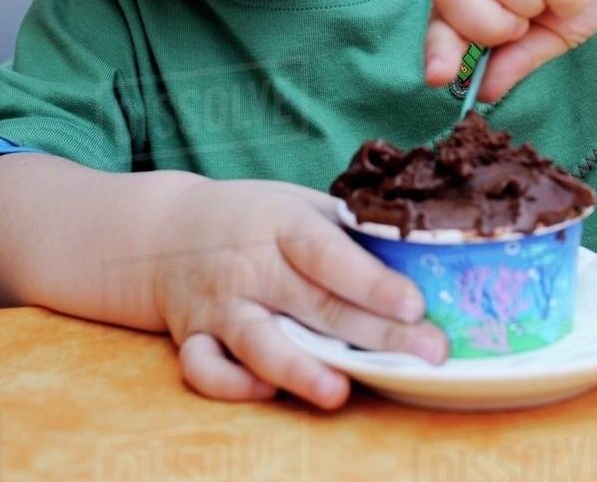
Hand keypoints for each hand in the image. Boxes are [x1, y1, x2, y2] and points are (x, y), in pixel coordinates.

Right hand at [151, 177, 447, 409]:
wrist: (167, 230)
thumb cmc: (252, 217)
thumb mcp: (296, 203)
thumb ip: (346, 229)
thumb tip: (416, 255)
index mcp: (281, 224)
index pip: (328, 253)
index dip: (371, 280)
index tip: (416, 303)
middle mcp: (250, 265)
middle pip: (314, 304)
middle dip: (375, 333)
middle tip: (429, 352)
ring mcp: (218, 304)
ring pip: (257, 341)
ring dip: (298, 368)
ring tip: (338, 392)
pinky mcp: (191, 337)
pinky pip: (204, 367)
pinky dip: (231, 383)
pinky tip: (267, 390)